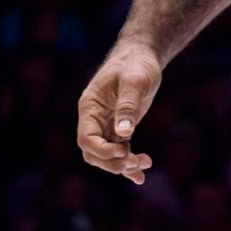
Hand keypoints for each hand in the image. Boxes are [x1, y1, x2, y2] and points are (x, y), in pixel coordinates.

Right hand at [77, 40, 161, 183]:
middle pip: (93, 153)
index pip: (86, 138)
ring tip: (144, 164)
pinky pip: (119, 151)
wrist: (142, 56)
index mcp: (90, 107)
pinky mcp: (120, 128)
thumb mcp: (134, 80)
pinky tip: (141, 175)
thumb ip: (128, 105)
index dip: (101, 150)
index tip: (122, 152)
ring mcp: (106, 125)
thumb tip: (124, 133)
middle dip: (112, 162)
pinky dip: (128, 163)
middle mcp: (94, 119)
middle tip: (134, 162)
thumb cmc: (136, 64)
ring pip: (107, 156)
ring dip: (123, 165)